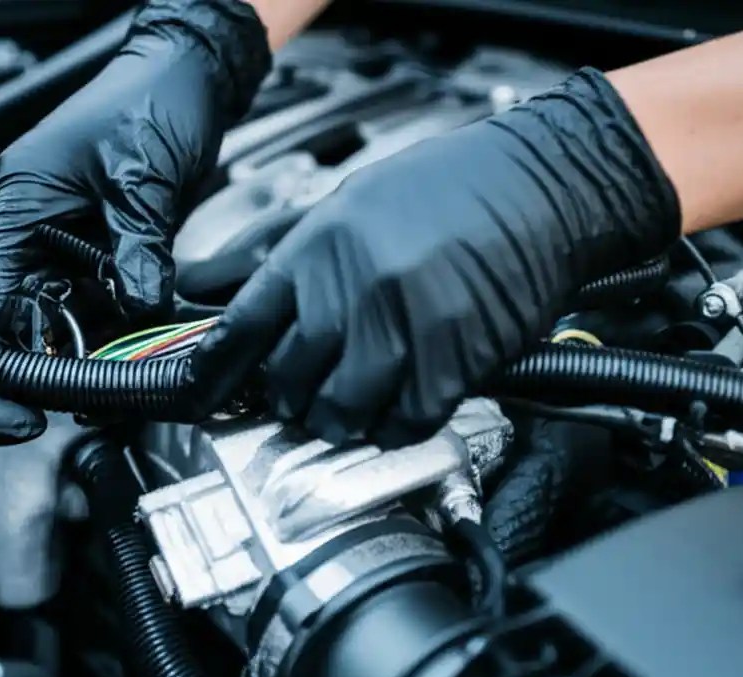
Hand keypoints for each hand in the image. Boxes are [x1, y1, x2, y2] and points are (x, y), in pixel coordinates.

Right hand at [0, 0, 269, 335]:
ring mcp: (69, 223)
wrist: (192, 72)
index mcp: (21, 194)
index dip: (7, 324)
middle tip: (83, 365)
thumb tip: (139, 306)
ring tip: (114, 347)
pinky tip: (134, 319)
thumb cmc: (152, 98)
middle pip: (27, 294)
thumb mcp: (141, 182)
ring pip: (66, 293)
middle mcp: (37, 213)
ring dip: (90, 319)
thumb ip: (138, 249)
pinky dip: (117, 301)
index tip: (30, 362)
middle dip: (54, 329)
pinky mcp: (103, 229)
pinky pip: (100, 280)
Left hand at [191, 69, 681, 447]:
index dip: (212, 376)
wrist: (541, 186)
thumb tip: (239, 302)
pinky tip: (401, 402)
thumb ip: (293, 259)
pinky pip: (403, 424)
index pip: (239, 331)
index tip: (201, 399)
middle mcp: (350, 293)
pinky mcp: (452, 365)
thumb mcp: (350, 205)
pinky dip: (395, 426)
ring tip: (351, 403)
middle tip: (302, 392)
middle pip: (286, 383)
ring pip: (338, 416)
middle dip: (287, 398)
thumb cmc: (450, 188)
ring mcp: (401, 332)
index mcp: (315, 251)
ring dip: (338, 421)